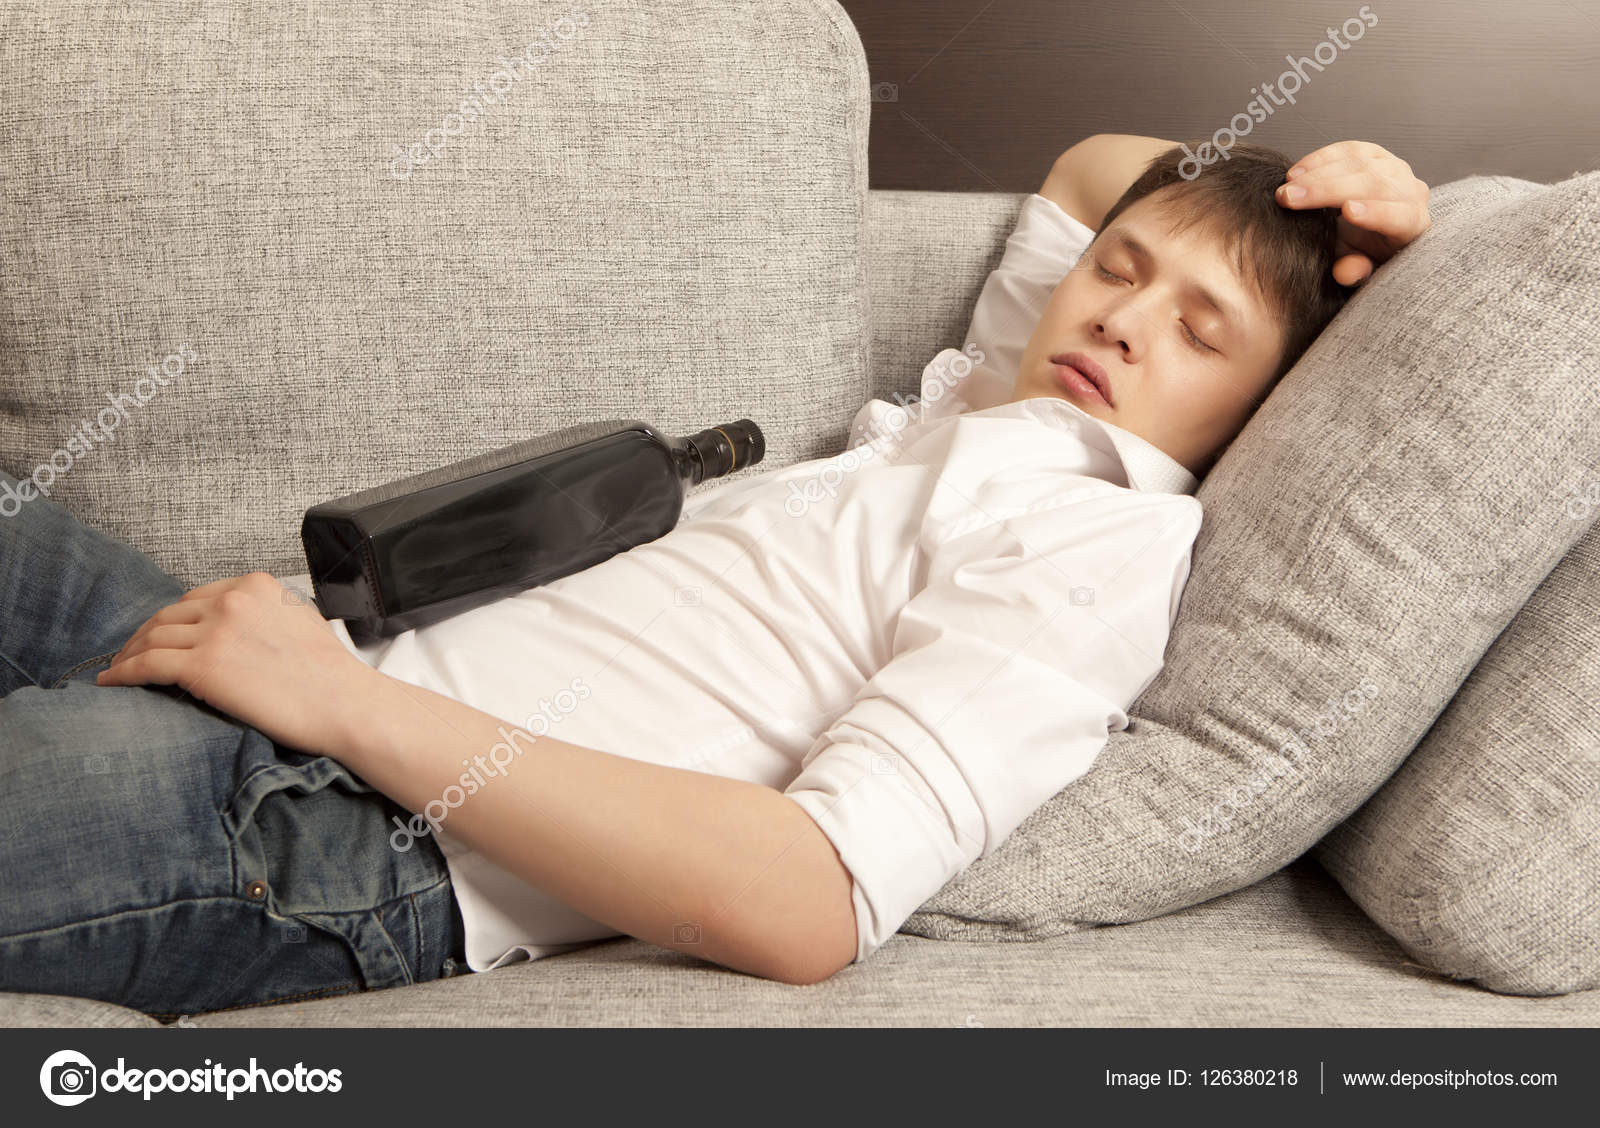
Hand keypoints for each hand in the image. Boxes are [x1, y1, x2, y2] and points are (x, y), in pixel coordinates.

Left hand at [95, 571, 375, 757]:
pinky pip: (147, 665)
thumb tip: (244, 627)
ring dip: (129, 655)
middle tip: (131, 654)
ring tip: (119, 671)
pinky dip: (124, 674)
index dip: (173, 618)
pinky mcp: (203, 666)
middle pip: (170, 614)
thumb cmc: (331, 675)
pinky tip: (113, 684)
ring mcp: (216, 631)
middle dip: (145, 634)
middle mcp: (233, 600)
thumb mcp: (302, 620)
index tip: (161, 634)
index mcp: (257, 586)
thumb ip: (268, 612)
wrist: (345, 704)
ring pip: (153, 637)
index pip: (198, 597)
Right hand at [1275, 140, 1431, 285]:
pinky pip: (1348, 150)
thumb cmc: (1366, 252)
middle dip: (1327, 189)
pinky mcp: (1375, 154)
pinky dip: (1319, 159)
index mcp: (1412, 225)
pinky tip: (1296, 172)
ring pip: (1359, 163)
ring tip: (1287, 186)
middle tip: (1289, 199)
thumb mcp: (1359, 268)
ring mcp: (1394, 169)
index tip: (1347, 211)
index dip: (1376, 213)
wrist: (1372, 231)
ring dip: (1317, 173)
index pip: (1400, 216)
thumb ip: (1355, 271)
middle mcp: (1409, 192)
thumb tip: (1347, 273)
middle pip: (1373, 184)